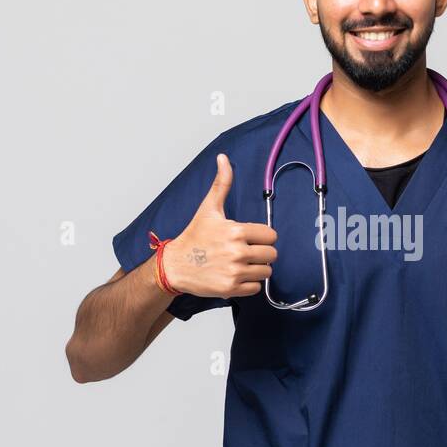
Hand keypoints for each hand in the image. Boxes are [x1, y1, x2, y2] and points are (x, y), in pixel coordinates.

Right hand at [160, 154, 277, 298]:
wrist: (175, 265)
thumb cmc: (194, 236)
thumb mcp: (209, 208)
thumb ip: (222, 183)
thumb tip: (223, 158)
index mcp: (236, 231)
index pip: (271, 235)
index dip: (262, 237)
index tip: (250, 238)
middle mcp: (237, 252)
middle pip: (271, 254)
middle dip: (261, 253)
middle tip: (245, 252)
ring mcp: (234, 272)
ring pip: (266, 272)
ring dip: (256, 269)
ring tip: (240, 264)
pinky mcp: (231, 289)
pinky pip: (256, 288)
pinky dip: (249, 284)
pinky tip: (235, 275)